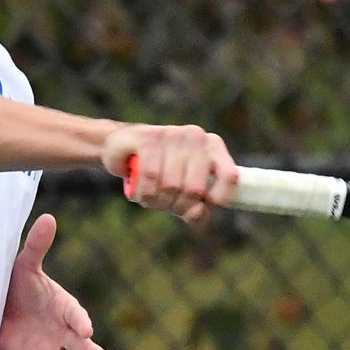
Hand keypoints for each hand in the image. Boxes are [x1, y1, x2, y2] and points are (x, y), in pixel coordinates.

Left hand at [0, 214, 110, 349]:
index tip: (85, 329)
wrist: (0, 306)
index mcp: (63, 306)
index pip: (75, 314)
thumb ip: (37, 246)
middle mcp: (61, 331)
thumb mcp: (24, 266)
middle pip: (78, 344)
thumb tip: (49, 217)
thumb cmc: (18, 284)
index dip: (79, 321)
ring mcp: (49, 349)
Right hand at [101, 123, 238, 224]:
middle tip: (163, 203)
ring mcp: (172, 134)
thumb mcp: (181, 190)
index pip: (229, 177)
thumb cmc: (157, 170)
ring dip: (155, 201)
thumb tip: (198, 216)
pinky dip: (142, 192)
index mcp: (212, 146)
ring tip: (148, 196)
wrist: (120, 146)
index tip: (198, 207)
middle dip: (175, 205)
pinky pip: (150, 177)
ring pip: (170, 185)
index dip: (214, 201)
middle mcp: (196, 136)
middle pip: (195, 189)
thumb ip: (195, 206)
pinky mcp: (148, 138)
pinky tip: (137, 190)